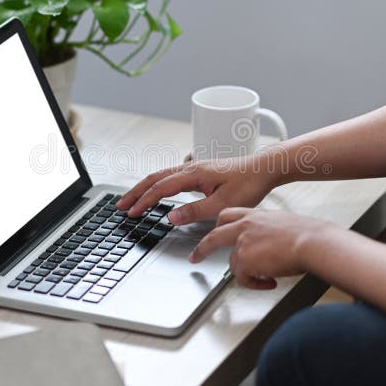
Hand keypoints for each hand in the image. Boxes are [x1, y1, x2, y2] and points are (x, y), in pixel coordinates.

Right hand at [116, 155, 277, 224]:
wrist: (265, 168)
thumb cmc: (249, 184)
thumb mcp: (223, 204)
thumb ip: (195, 211)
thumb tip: (171, 216)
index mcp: (194, 174)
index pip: (160, 188)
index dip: (143, 201)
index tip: (131, 213)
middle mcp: (191, 168)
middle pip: (155, 178)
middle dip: (135, 192)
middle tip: (120, 205)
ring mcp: (195, 168)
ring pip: (162, 176)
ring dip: (144, 188)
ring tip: (132, 199)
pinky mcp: (201, 171)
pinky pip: (171, 177)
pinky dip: (157, 185)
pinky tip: (157, 192)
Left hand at [189, 208, 333, 288]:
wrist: (311, 242)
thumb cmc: (307, 235)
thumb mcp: (283, 225)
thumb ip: (268, 233)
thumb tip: (268, 248)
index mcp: (255, 215)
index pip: (228, 216)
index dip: (219, 226)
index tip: (213, 232)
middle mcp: (245, 226)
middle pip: (214, 236)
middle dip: (202, 249)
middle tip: (196, 257)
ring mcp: (242, 242)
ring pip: (234, 263)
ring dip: (248, 274)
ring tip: (269, 276)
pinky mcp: (244, 258)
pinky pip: (243, 277)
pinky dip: (255, 283)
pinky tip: (270, 280)